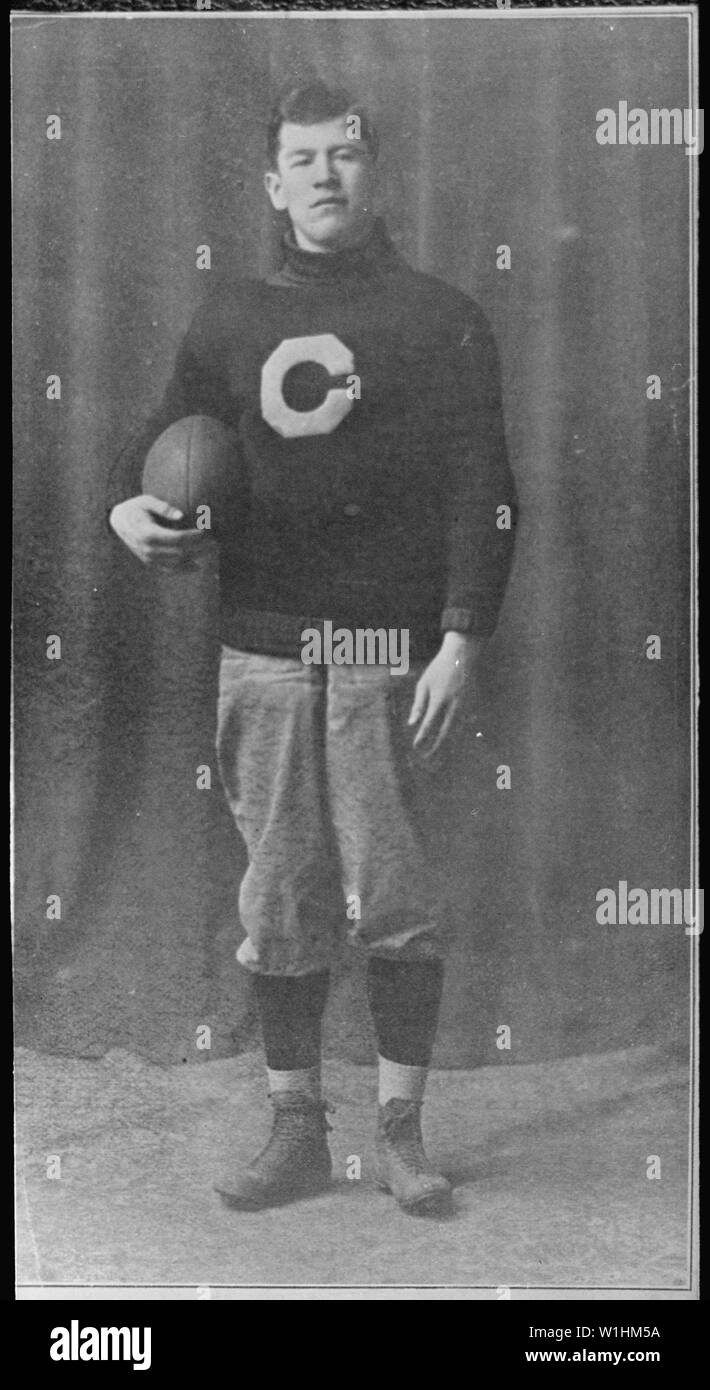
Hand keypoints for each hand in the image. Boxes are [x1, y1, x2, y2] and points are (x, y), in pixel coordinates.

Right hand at [109, 495, 212, 569]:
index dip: (194, 537)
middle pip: (180, 553)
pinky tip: (197, 566)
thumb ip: (162, 506)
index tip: (207, 531)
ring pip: (176, 564)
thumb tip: (180, 515)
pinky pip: (168, 569)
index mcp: (148, 533)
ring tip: (210, 552)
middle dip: (199, 549)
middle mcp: (148, 549)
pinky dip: (183, 569)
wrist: (117, 521)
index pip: (177, 538)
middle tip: (216, 543)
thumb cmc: (135, 507)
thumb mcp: (145, 500)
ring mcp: (148, 558)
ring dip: (194, 559)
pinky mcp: (149, 562)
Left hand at [407, 631, 482, 755]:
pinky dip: (452, 731)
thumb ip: (418, 705)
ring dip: (445, 741)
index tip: (415, 746)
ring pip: (453, 728)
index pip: (429, 723)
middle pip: (445, 731)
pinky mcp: (467, 703)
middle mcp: (453, 705)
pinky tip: (445, 737)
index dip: (422, 736)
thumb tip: (412, 724)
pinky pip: (458, 722)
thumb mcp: (423, 684)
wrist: (461, 656)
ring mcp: (462, 705)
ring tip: (436, 752)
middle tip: (427, 758)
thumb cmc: (438, 669)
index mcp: (439, 699)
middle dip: (436, 746)